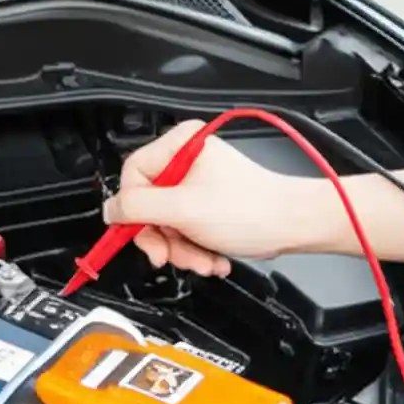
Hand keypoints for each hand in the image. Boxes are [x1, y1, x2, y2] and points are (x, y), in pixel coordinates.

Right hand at [104, 120, 326, 276]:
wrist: (293, 226)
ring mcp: (194, 184)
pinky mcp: (204, 206)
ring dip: (180, 250)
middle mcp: (185, 159)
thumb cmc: (253, 210)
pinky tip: (211, 257)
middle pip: (147, 205)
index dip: (133, 210)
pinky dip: (193, 250)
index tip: (138, 232)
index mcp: (180, 144)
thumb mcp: (183, 209)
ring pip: (164, 224)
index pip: (132, 176)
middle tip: (170, 255)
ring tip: (202, 259)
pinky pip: (181, 231)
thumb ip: (138, 209)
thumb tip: (110, 210)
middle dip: (162, 239)